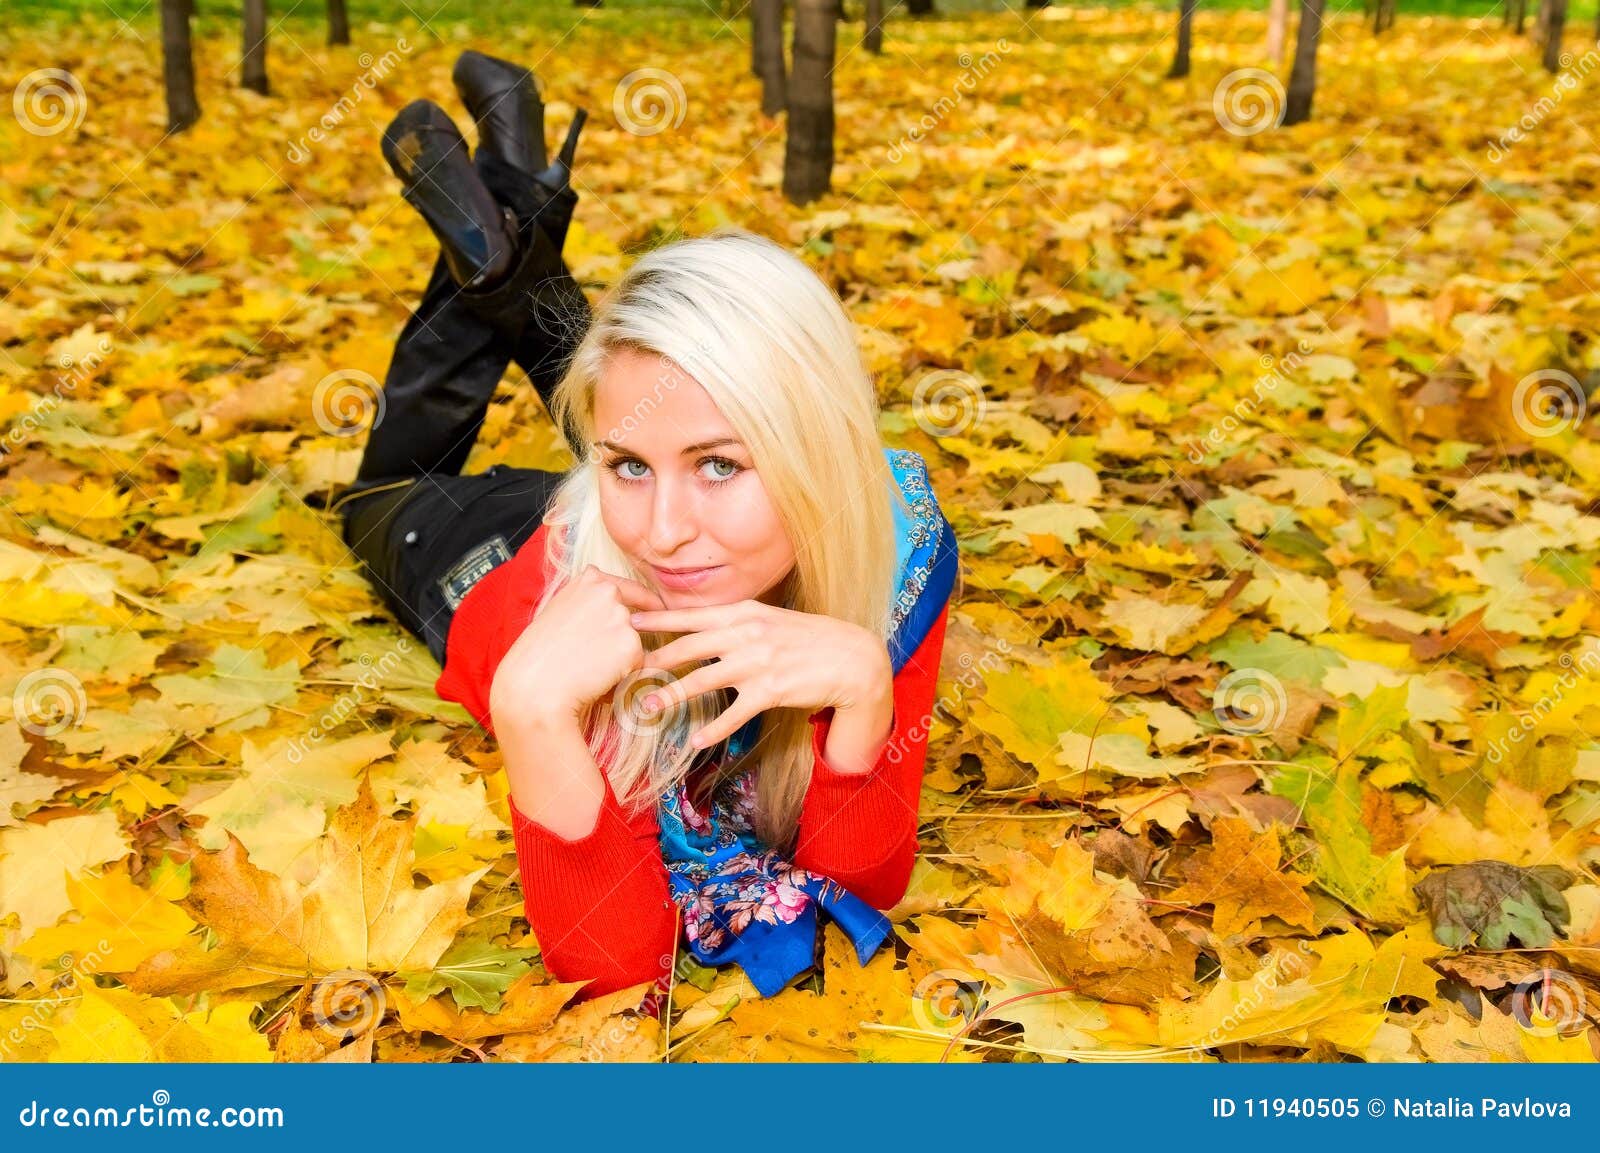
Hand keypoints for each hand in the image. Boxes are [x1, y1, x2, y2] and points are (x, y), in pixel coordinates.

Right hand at [488, 564, 665, 730]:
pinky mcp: (631, 646)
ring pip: (632, 643)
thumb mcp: (557, 611)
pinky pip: (637, 665)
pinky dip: (623, 677)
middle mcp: (609, 592)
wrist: (534, 686)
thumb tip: (611, 600)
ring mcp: (621, 618)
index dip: (641, 602)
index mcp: (590, 580)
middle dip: (622, 638)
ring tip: (586, 669)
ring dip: (620, 659)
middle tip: (590, 657)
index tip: (655, 608)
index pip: (628, 588)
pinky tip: (596, 680)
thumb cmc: (537, 654)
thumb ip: (585, 602)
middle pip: (631, 618)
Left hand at [626, 600, 892, 750]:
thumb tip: (704, 626)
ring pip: (704, 680)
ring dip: (672, 695)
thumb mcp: (771, 618)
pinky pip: (734, 714)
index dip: (659, 619)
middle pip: (689, 646)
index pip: (693, 615)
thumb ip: (738, 621)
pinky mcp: (771, 691)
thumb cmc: (810, 638)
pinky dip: (714, 729)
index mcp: (745, 613)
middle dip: (654, 658)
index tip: (630, 620)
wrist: (852, 658)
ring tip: (648, 706)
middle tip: (624, 666)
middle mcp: (747, 634)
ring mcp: (758, 663)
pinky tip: (696, 740)